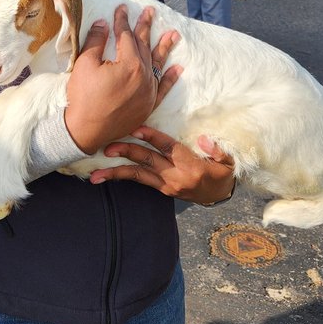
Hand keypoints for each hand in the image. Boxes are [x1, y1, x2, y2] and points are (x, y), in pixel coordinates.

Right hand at [64, 6, 180, 154]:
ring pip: (157, 64)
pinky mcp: (148, 106)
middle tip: (151, 12)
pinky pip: (163, 89)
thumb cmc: (83, 96)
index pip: (126, 36)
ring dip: (165, 48)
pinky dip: (170, 78)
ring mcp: (148, 92)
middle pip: (144, 46)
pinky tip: (177, 68)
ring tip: (174, 34)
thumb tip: (103, 23)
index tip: (121, 9)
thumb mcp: (85, 64)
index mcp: (129, 63)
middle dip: (145, 27)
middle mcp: (144, 76)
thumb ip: (96, 40)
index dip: (122, 21)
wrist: (85, 130)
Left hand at [91, 127, 236, 203]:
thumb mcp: (227, 161)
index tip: (135, 128)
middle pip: (148, 161)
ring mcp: (167, 185)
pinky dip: (123, 177)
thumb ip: (217, 150)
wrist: (221, 196)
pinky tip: (106, 177)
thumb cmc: (222, 171)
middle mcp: (176, 176)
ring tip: (95, 175)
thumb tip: (204, 139)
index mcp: (191, 165)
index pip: (168, 148)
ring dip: (116, 173)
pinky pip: (141, 181)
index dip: (152, 137)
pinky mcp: (162, 190)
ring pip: (139, 176)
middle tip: (107, 148)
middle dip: (127, 153)